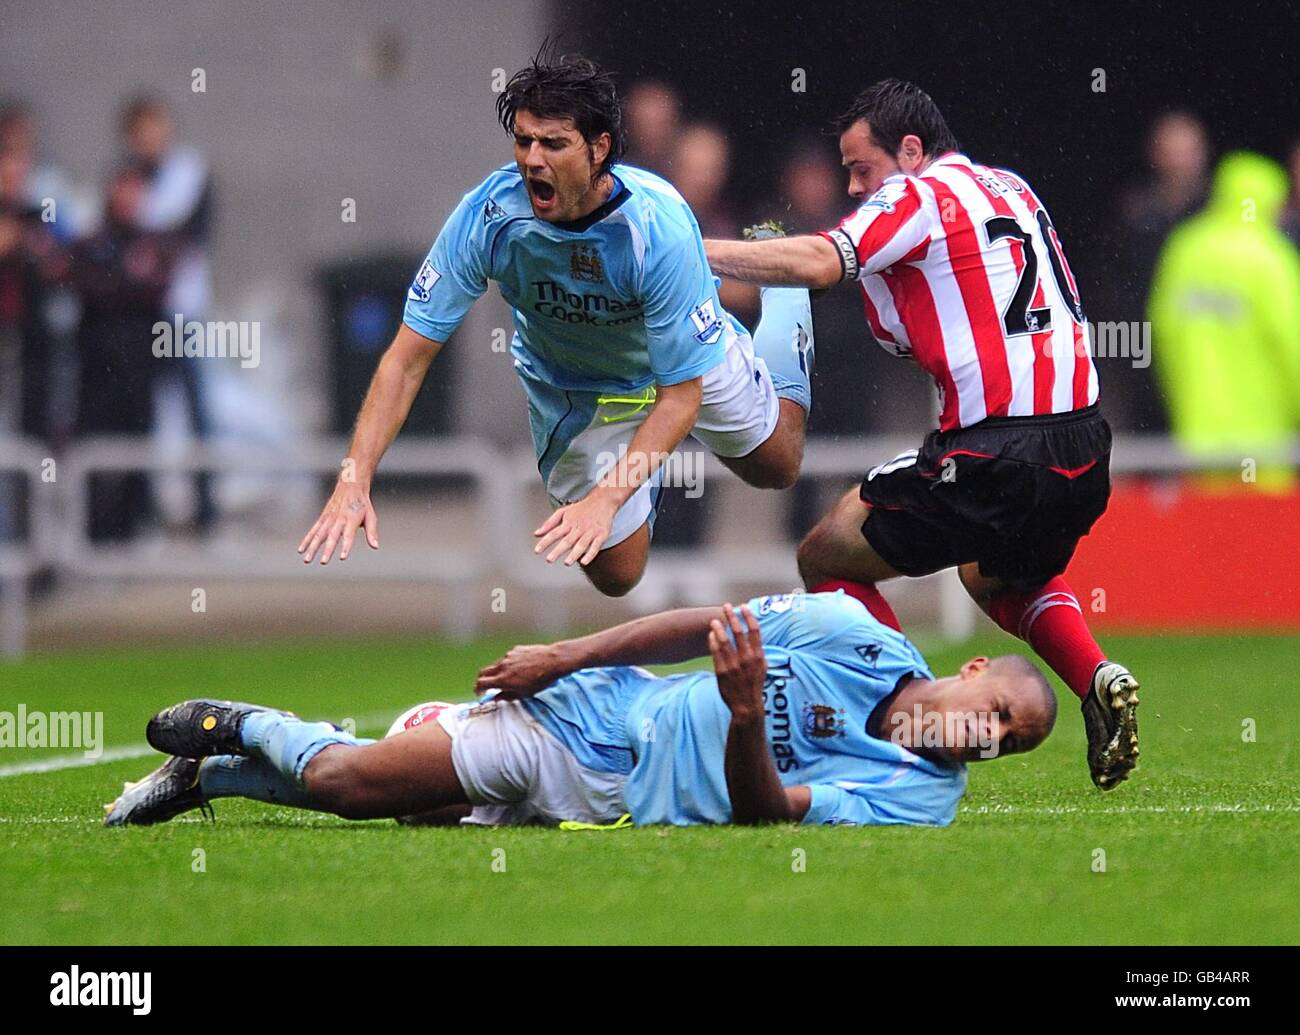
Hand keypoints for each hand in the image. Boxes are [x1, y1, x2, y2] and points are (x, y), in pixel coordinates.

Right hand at [297, 476, 377, 563]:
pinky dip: (307, 540)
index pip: (349, 535)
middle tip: (323, 562)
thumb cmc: (362, 504)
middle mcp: (339, 519)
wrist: (351, 486)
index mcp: (352, 520)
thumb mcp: (371, 516)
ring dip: (312, 547)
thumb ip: (372, 532)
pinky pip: (313, 530)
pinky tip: (301, 550)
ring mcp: (329, 518)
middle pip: (332, 537)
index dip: (346, 546)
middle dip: (327, 550)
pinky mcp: (323, 517)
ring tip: (307, 560)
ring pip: (319, 534)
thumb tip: (376, 547)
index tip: (342, 557)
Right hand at [474, 643, 566, 698]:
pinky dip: (507, 664)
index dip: (477, 689)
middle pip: (483, 672)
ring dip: (495, 672)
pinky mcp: (515, 650)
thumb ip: (507, 696)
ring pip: (495, 665)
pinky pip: (506, 658)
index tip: (479, 692)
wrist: (553, 661)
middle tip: (486, 685)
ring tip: (507, 677)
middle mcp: (502, 666)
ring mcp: (508, 656)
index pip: (481, 683)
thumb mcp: (524, 693)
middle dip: (482, 679)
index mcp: (503, 679)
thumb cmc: (541, 680)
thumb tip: (496, 698)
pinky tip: (519, 668)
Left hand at [533, 492, 618, 565]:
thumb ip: (549, 523)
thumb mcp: (563, 512)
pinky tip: (584, 561)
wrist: (602, 501)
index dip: (545, 542)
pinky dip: (590, 555)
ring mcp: (590, 532)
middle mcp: (578, 528)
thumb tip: (536, 533)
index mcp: (568, 523)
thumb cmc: (581, 508)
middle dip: (558, 550)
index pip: (554, 533)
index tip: (537, 550)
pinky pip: (596, 546)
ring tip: (567, 563)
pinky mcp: (601, 535)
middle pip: (567, 540)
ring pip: (581, 544)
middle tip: (550, 559)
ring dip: (574, 554)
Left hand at [709, 603, 765, 723]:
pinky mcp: (722, 672)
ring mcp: (734, 665)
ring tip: (714, 620)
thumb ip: (758, 651)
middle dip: (732, 617)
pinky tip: (711, 635)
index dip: (748, 616)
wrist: (746, 705)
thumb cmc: (754, 684)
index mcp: (758, 656)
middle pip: (738, 632)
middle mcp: (747, 659)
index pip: (754, 631)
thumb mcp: (762, 667)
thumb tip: (754, 633)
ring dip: (719, 627)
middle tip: (726, 606)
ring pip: (724, 641)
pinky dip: (713, 641)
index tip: (742, 607)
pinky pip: (715, 652)